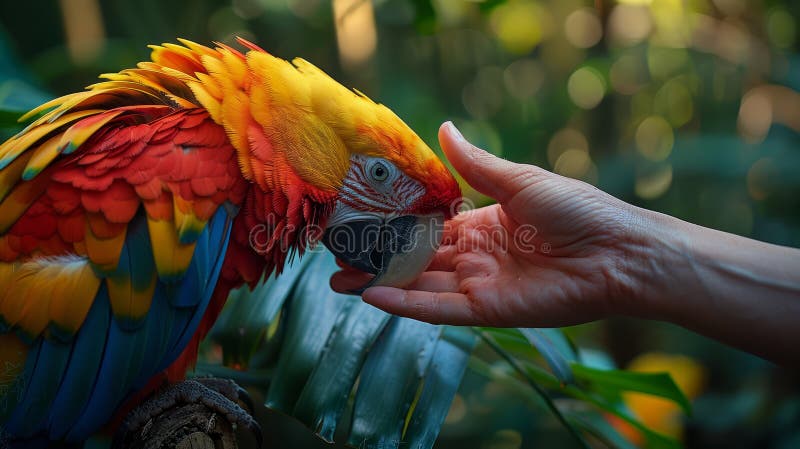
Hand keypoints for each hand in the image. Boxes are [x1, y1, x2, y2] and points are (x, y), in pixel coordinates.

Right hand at [331, 122, 640, 326]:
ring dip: (380, 281)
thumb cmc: (577, 210)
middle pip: (415, 258)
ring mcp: (479, 284)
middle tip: (337, 251)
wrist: (618, 252)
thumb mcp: (518, 180)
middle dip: (377, 257)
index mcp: (482, 223)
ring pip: (419, 284)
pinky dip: (406, 304)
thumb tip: (443, 128)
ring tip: (337, 277)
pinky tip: (371, 295)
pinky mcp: (487, 311)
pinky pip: (439, 309)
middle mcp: (475, 256)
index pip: (427, 225)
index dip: (394, 223)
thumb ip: (475, 164)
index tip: (359, 215)